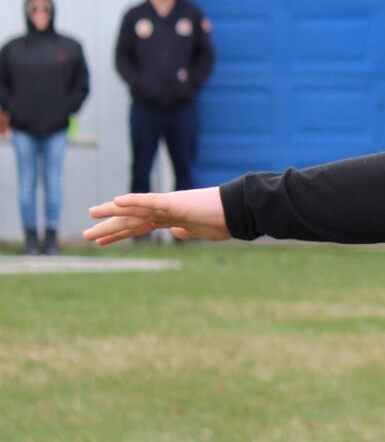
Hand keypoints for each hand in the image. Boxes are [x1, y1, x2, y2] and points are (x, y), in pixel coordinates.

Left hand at [84, 187, 231, 245]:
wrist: (240, 211)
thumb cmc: (226, 220)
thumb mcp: (202, 232)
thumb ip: (187, 231)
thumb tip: (175, 232)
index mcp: (171, 219)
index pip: (139, 226)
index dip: (119, 233)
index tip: (102, 240)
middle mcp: (166, 210)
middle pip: (131, 219)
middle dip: (109, 227)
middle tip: (86, 235)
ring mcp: (170, 205)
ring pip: (135, 209)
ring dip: (112, 213)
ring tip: (91, 215)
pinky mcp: (176, 202)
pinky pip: (151, 201)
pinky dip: (133, 201)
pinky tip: (116, 201)